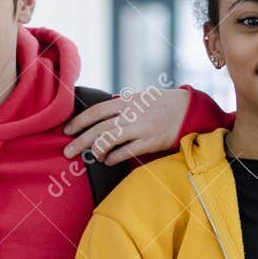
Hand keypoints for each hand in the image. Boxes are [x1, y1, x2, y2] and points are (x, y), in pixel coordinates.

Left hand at [63, 87, 191, 163]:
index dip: (79, 121)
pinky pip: (127, 151)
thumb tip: (106, 104)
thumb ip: (123, 102)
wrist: (190, 109)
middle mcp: (131, 114)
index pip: (96, 111)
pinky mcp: (151, 142)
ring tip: (93, 157)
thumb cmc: (164, 104)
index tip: (67, 130)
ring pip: (110, 140)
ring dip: (97, 150)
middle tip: (67, 151)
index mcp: (126, 101)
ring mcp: (141, 128)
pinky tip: (108, 161)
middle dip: (80, 140)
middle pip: (98, 128)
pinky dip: (114, 157)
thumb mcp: (142, 96)